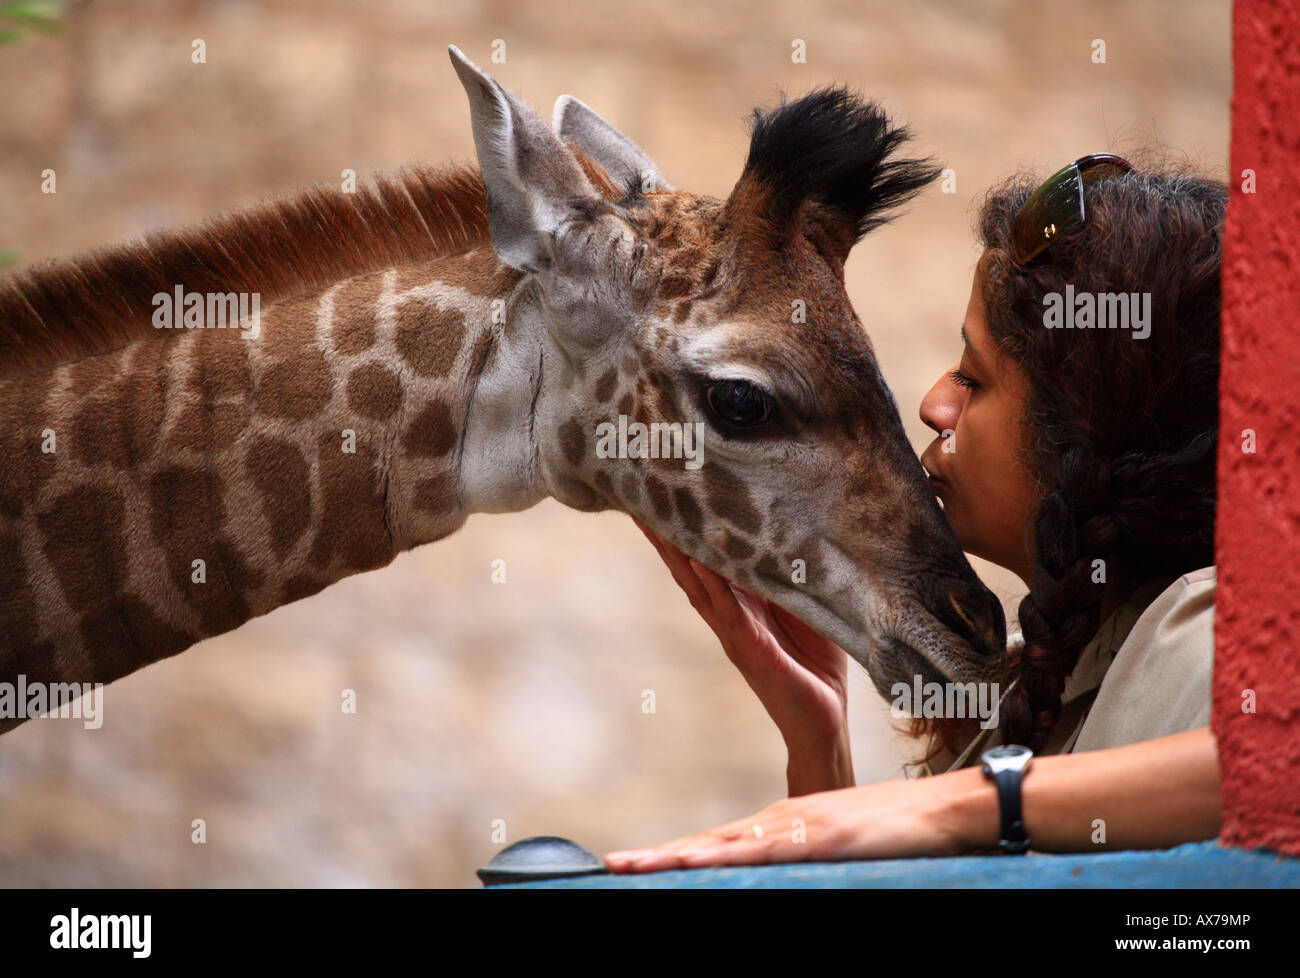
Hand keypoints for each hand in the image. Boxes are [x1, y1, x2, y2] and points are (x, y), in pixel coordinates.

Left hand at [604, 766, 993, 871]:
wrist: (944, 811)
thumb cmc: (895, 835)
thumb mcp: (836, 853)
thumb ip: (799, 860)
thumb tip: (770, 877)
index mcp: (782, 825)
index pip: (716, 842)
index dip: (673, 854)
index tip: (631, 864)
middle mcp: (781, 821)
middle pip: (708, 841)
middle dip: (658, 855)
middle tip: (609, 865)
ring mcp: (800, 826)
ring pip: (725, 844)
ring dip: (675, 855)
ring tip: (631, 865)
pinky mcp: (822, 836)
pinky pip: (766, 849)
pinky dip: (726, 854)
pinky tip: (694, 858)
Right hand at [632, 517, 853, 793]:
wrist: (824, 723)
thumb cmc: (817, 664)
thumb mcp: (805, 608)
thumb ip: (790, 577)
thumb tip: (792, 531)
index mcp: (740, 605)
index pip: (703, 561)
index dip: (683, 529)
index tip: (664, 494)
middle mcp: (728, 618)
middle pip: (687, 568)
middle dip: (664, 534)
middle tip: (641, 496)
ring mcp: (735, 636)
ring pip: (698, 587)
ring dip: (676, 554)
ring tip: (655, 521)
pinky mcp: (753, 653)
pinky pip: (731, 614)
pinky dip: (714, 588)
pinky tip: (699, 565)